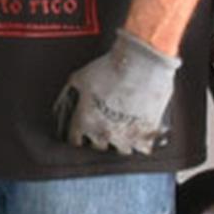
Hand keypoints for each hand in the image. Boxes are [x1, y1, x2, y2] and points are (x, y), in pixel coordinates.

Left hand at [54, 29, 178, 154]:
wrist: (140, 63)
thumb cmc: (109, 68)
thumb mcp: (79, 78)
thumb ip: (70, 93)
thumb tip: (66, 99)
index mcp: (84, 121)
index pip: (75, 140)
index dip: (78, 134)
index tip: (83, 131)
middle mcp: (103, 132)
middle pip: (98, 146)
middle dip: (100, 137)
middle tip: (105, 126)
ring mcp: (126, 135)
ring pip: (122, 150)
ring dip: (122, 142)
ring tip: (124, 131)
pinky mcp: (147, 134)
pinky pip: (144, 148)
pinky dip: (143, 143)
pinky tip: (142, 136)